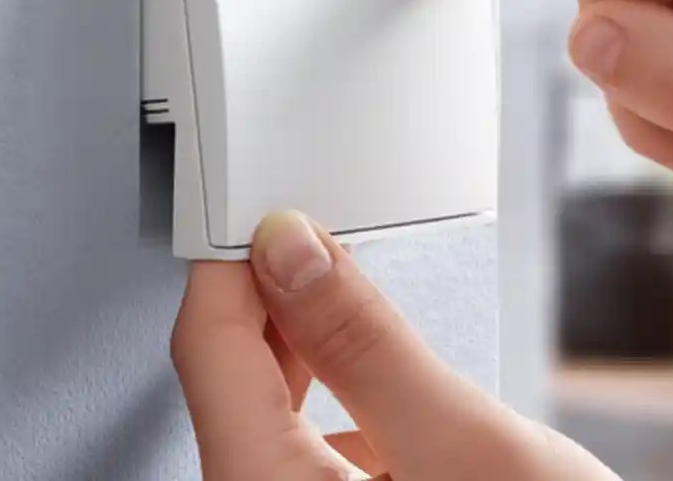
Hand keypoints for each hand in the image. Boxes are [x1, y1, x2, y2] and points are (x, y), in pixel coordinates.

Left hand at [171, 210, 617, 479]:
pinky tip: (388, 407)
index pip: (207, 350)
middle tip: (324, 252)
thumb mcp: (464, 442)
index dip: (235, 268)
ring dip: (311, 363)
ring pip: (269, 424)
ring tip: (362, 326)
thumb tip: (293, 252)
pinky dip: (340, 416)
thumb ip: (366, 343)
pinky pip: (305, 462)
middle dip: (279, 311)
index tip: (272, 216)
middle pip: (231, 388)